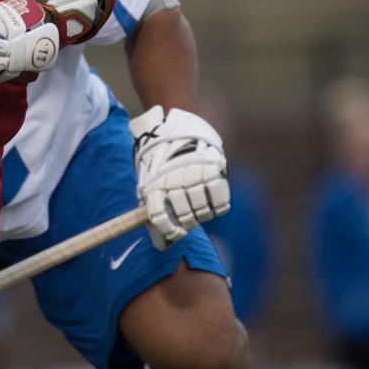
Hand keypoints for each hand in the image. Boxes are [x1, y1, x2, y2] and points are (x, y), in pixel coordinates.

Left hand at [129, 106, 229, 248]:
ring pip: (202, 212)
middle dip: (187, 223)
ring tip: (200, 207)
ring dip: (202, 215)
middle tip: (189, 218)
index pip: (159, 218)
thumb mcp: (148, 178)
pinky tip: (214, 203)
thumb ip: (153, 206)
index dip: (167, 233)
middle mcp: (173, 180)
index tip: (174, 237)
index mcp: (153, 183)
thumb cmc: (160, 159)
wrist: (177, 127)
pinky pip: (220, 203)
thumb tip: (162, 242)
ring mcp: (194, 175)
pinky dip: (218, 207)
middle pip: (184, 218)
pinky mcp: (213, 170)